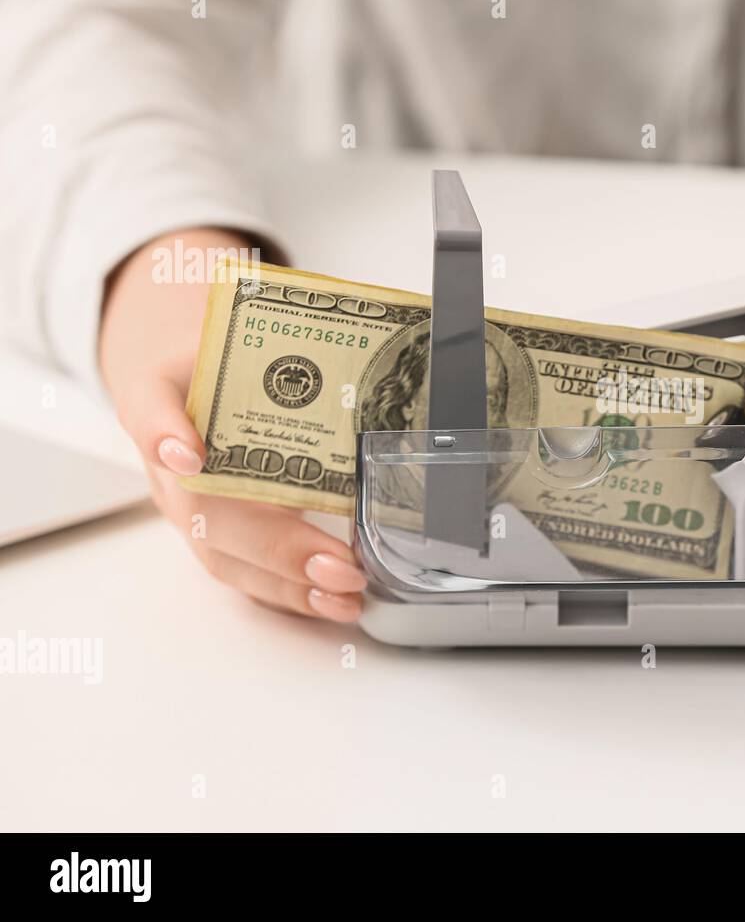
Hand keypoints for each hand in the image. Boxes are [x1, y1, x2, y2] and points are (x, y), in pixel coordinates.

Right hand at [99, 229, 365, 621]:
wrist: (191, 373)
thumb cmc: (230, 354)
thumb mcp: (245, 324)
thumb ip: (297, 324)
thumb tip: (410, 322)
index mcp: (166, 392)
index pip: (152, 406)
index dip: (165, 431)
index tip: (191, 454)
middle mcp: (169, 456)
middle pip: (204, 509)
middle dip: (273, 542)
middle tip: (336, 562)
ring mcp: (186, 504)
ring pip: (223, 555)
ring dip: (288, 581)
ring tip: (345, 593)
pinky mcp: (216, 536)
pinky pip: (245, 575)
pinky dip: (291, 594)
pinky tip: (334, 604)